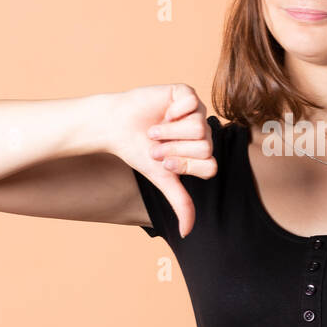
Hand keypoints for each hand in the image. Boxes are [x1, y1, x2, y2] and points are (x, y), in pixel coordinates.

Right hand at [107, 83, 215, 236]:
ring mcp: (196, 112)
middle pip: (204, 147)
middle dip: (173, 149)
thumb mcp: (162, 179)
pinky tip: (162, 113)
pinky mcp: (186, 93)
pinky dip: (171, 112)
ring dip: (169, 132)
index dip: (183, 166)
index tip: (163, 163)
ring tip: (154, 130)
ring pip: (198, 127)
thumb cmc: (139, 152)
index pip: (209, 166)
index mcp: (202, 153)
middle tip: (156, 146)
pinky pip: (191, 104)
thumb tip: (187, 233)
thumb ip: (180, 203)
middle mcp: (203, 132)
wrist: (116, 128)